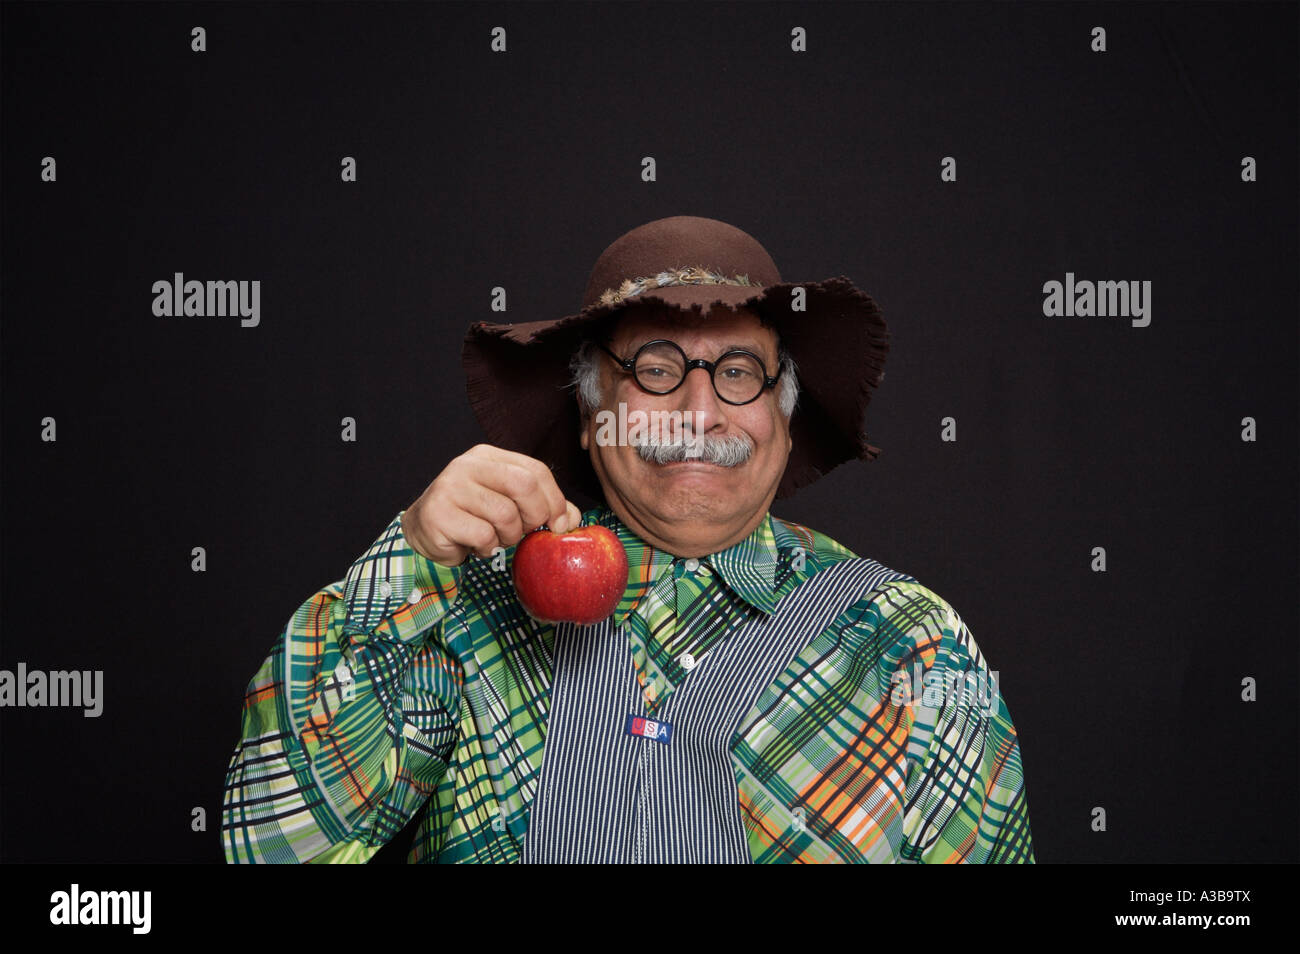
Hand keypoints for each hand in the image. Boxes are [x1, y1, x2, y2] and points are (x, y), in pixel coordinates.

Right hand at [401, 444, 582, 567]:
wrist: (425, 533)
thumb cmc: (473, 518)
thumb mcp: (510, 506)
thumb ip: (542, 507)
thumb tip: (573, 518)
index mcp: (488, 456)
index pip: (535, 470)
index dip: (555, 499)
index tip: (560, 523)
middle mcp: (467, 465)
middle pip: (524, 485)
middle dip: (535, 515)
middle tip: (527, 531)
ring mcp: (450, 487)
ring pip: (504, 515)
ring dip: (508, 537)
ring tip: (495, 539)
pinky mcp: (438, 513)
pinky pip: (482, 535)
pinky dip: (486, 548)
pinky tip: (477, 545)